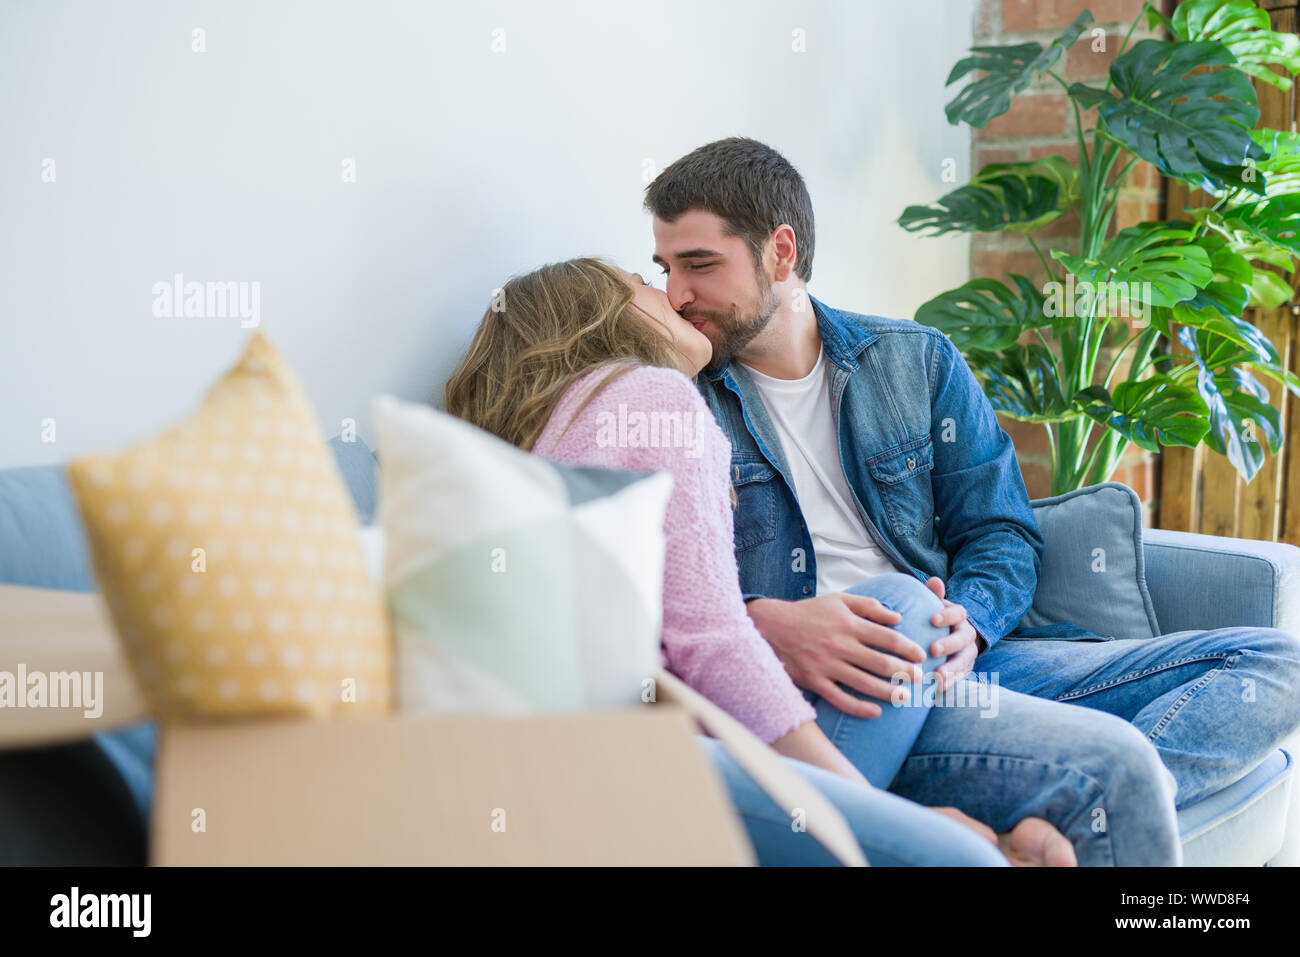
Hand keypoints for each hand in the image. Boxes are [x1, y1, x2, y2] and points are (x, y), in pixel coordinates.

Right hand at [746, 594, 925, 718]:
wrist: (770, 626)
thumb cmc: (808, 613)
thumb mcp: (839, 600)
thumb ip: (869, 606)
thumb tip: (897, 617)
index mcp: (848, 624)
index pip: (888, 638)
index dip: (908, 648)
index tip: (920, 656)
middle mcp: (840, 645)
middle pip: (881, 663)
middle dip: (904, 672)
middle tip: (918, 678)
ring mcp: (827, 666)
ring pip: (865, 684)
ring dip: (889, 692)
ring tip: (905, 697)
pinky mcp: (815, 681)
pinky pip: (841, 700)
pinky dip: (860, 708)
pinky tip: (876, 712)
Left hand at [922, 577, 978, 691]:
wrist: (952, 634)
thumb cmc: (935, 616)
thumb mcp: (935, 603)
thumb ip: (934, 594)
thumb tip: (935, 580)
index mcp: (960, 616)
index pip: (958, 613)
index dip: (947, 615)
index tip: (933, 619)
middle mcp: (967, 635)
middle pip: (962, 639)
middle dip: (949, 644)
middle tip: (933, 649)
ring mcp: (968, 654)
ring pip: (964, 662)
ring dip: (951, 670)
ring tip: (937, 678)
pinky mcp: (965, 670)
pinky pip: (960, 678)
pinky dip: (950, 685)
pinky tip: (936, 691)